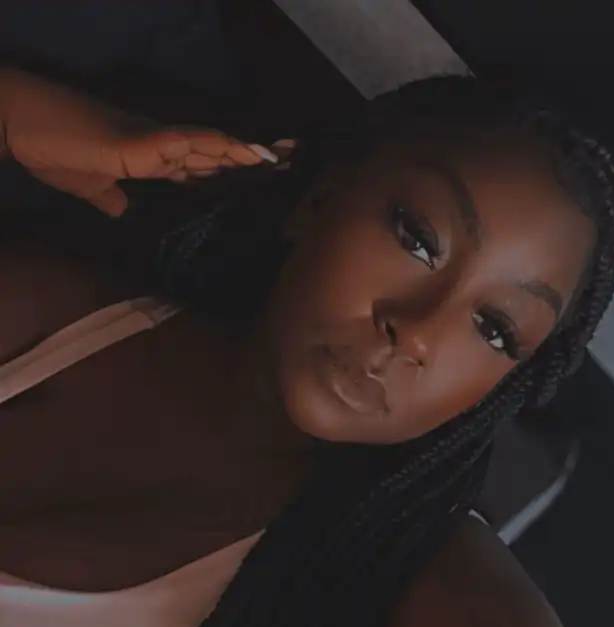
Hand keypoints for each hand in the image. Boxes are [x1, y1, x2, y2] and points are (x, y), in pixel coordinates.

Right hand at [0, 69, 285, 215]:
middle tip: (287, 162)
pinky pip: (187, 140)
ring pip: (209, 143)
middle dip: (250, 158)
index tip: (258, 177)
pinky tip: (242, 151)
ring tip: (278, 158)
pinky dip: (217, 145)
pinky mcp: (140, 141)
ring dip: (244, 150)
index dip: (229, 170)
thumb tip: (124, 212)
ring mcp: (152, 139)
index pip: (199, 164)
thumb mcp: (89, 186)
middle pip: (214, 151)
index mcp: (150, 156)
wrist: (23, 127)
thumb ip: (110, 198)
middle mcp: (159, 143)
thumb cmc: (54, 150)